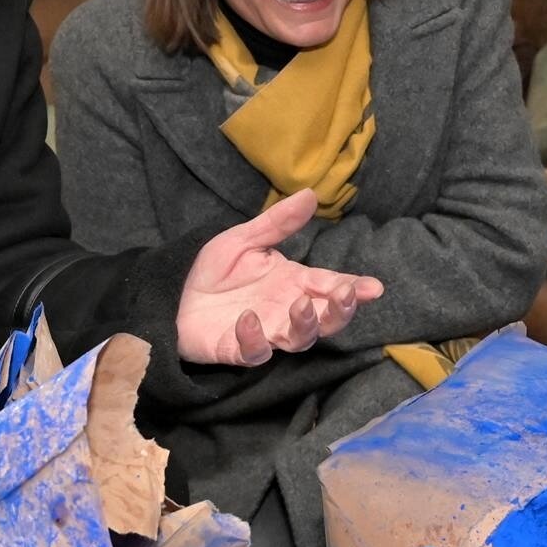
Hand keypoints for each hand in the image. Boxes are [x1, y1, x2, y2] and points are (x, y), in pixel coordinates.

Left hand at [176, 189, 385, 366]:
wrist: (172, 295)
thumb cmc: (213, 271)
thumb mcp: (245, 239)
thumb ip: (277, 223)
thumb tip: (311, 194)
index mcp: (293, 282)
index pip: (330, 286)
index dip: (354, 289)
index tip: (374, 287)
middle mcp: (285, 310)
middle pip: (325, 319)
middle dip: (340, 311)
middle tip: (345, 296)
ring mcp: (265, 332)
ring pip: (299, 340)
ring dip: (305, 324)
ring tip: (301, 305)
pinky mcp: (238, 350)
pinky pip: (254, 352)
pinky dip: (254, 338)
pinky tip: (247, 319)